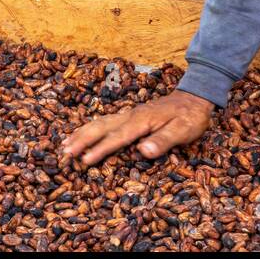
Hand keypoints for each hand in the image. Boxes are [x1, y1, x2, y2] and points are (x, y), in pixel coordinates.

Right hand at [58, 89, 214, 166]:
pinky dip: (91, 128)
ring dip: (82, 133)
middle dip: (82, 139)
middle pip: (102, 127)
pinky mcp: (130, 116)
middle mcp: (131, 116)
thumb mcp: (182, 131)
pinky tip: (84, 133)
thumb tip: (143, 151)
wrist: (194, 98)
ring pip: (100, 122)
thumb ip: (163, 141)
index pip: (117, 137)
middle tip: (64, 152)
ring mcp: (129, 115)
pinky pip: (106, 121)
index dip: (100, 149)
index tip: (84, 160)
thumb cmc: (189, 118)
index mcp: (141, 121)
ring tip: (65, 144)